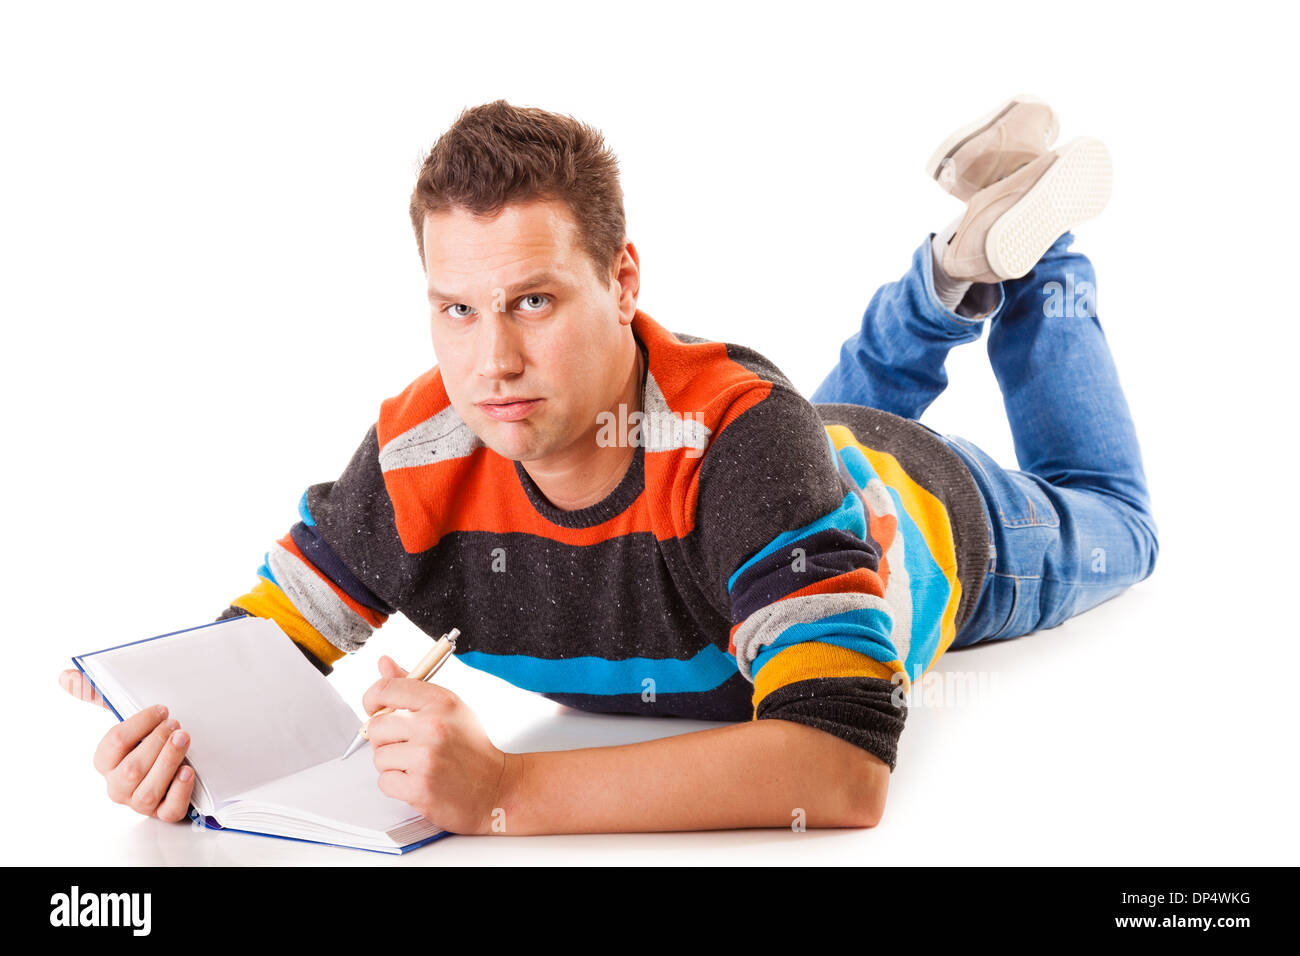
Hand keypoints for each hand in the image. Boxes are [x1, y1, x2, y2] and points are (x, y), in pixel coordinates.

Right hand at [59, 669, 195, 822]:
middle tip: (176, 724)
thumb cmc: (148, 738)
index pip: (114, 743)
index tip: (162, 709)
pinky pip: (170, 810)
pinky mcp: (165, 813)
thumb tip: (66, 676)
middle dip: (155, 743)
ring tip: (184, 738)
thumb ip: (98, 696)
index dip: (139, 724)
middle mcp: (119, 786)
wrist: (181, 760)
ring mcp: (141, 802)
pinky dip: (180, 791)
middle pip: (131, 770)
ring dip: (168, 762)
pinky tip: (189, 771)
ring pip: (148, 791)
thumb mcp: (128, 716)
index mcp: (106, 762)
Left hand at [362, 655, 510, 834]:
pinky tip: (418, 780)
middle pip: (376, 726)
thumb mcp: (448, 707)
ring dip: (392, 764)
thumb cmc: (471, 747)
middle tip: (405, 744)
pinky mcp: (419, 788)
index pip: (386, 689)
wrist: (495, 787)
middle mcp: (432, 726)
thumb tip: (384, 663)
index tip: (374, 708)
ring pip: (379, 757)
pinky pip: (385, 782)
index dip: (372, 699)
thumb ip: (412, 686)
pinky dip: (397, 784)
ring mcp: (425, 758)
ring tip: (417, 764)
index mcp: (440, 701)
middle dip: (385, 738)